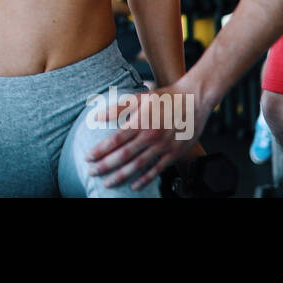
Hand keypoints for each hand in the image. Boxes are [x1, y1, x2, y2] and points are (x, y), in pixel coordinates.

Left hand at [86, 77, 211, 191]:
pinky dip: (145, 179)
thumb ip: (118, 108)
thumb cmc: (166, 97)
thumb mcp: (140, 98)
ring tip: (107, 182)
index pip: (115, 139)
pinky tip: (134, 185)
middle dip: (105, 165)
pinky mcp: (174, 153)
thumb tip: (97, 116)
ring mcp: (163, 146)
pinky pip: (157, 169)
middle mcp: (150, 136)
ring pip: (138, 165)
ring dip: (121, 176)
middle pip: (123, 155)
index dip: (100, 150)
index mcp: (141, 122)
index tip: (87, 157)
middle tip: (91, 172)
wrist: (195, 99)